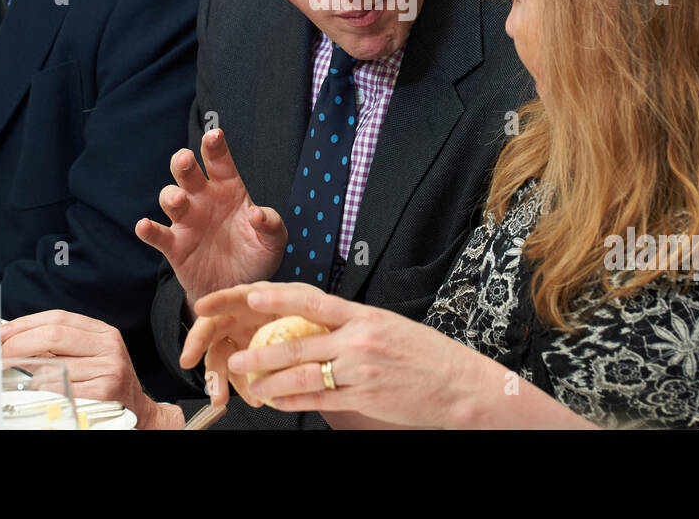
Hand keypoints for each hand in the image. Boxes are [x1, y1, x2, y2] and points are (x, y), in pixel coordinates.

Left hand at [0, 310, 183, 428]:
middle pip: (54, 335)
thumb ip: (61, 345)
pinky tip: (26, 389)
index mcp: (105, 333)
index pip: (59, 318)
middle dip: (19, 343)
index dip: (26, 323)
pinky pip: (58, 389)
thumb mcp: (91, 356)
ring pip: (53, 364)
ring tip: (5, 372)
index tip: (1, 333)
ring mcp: (108, 371)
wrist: (137, 412)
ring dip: (22, 369)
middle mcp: (110, 348)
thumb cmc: (104, 383)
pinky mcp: (102, 395)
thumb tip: (13, 337)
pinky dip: (37, 389)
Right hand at [136, 128, 286, 312]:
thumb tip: (257, 214)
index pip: (219, 162)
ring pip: (170, 198)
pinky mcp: (175, 246)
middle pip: (187, 173)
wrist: (237, 288)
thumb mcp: (273, 242)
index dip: (215, 147)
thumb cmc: (256, 255)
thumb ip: (271, 225)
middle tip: (187, 159)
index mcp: (229, 189)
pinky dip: (149, 230)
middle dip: (183, 162)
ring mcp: (187, 221)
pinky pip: (158, 234)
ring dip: (170, 196)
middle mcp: (204, 199)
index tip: (214, 134)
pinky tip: (144, 226)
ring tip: (179, 200)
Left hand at [183, 282, 500, 427]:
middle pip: (298, 344)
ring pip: (303, 376)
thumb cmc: (427, 354)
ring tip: (250, 383)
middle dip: (262, 351)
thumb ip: (354, 325)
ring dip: (271, 382)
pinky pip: (320, 400)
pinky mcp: (364, 398)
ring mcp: (360, 372)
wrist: (460, 385)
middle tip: (237, 353)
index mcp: (365, 316)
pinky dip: (294, 402)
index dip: (279, 299)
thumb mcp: (390, 327)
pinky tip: (278, 401)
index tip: (251, 296)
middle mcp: (360, 341)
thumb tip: (319, 324)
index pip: (313, 302)